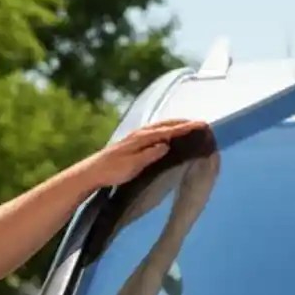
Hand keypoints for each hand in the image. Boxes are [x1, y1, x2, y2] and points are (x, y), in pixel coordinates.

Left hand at [67, 119, 212, 191]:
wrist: (92, 171)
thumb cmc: (112, 170)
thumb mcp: (133, 165)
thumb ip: (150, 154)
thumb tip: (166, 145)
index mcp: (142, 138)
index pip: (168, 130)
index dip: (185, 128)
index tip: (201, 125)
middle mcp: (140, 133)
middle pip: (166, 124)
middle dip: (183, 123)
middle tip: (200, 124)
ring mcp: (136, 136)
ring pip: (161, 126)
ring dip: (175, 125)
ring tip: (189, 127)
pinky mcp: (133, 142)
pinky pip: (155, 131)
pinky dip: (166, 130)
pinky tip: (169, 135)